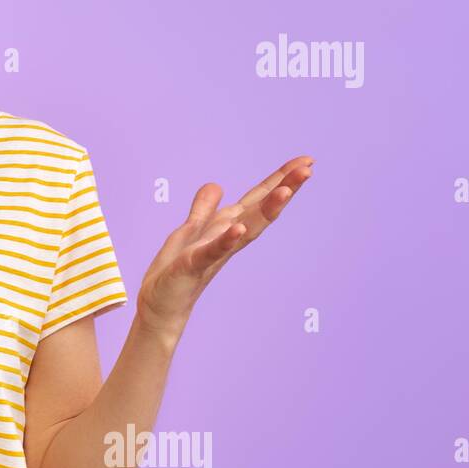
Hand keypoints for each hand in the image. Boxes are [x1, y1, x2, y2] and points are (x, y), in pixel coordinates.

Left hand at [136, 155, 315, 335]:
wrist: (160, 306)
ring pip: (245, 229)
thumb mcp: (190, 231)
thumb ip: (204, 209)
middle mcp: (227, 241)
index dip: (278, 180)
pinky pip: (212, 251)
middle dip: (284, 189)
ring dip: (266, 210)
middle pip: (260, 211)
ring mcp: (212, 254)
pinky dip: (226, 239)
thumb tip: (216, 185)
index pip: (256, 200)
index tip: (305, 160)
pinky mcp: (192, 266)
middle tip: (308, 168)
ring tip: (286, 190)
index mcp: (226, 228)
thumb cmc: (176, 271)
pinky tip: (239, 227)